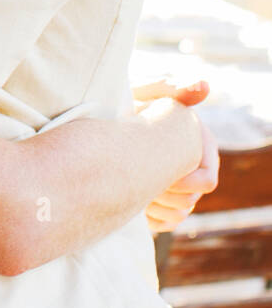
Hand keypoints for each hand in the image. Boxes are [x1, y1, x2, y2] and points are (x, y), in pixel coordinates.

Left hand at [132, 79, 219, 231]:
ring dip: (154, 207)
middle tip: (135, 182)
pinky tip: (129, 203)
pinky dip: (149, 218)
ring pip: (179, 213)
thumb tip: (204, 85)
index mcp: (199, 144)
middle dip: (164, 194)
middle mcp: (193, 166)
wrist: (102, 120)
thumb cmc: (125, 99)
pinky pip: (166, 222)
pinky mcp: (163, 198)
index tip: (155, 173)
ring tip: (128, 189)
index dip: (183, 182)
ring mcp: (179, 184)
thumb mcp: (144, 91)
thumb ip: (172, 87)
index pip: (207, 181)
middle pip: (191, 201)